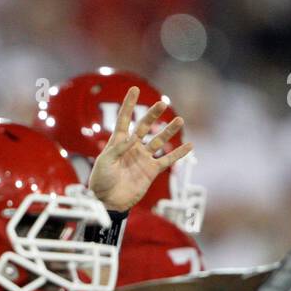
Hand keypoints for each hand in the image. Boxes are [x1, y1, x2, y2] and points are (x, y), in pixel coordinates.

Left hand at [86, 86, 192, 211]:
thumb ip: (119, 149)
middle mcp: (132, 147)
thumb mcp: (105, 162)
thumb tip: (132, 137)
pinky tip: (189, 145)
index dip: (129, 104)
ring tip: (179, 120)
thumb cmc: (101, 181)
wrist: (108, 201)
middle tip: (161, 102)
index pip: (124, 119)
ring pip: (158, 140)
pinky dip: (178, 153)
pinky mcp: (151, 170)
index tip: (134, 89)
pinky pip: (167, 160)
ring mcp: (143, 158)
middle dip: (152, 114)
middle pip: (144, 126)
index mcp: (117, 142)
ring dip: (169, 131)